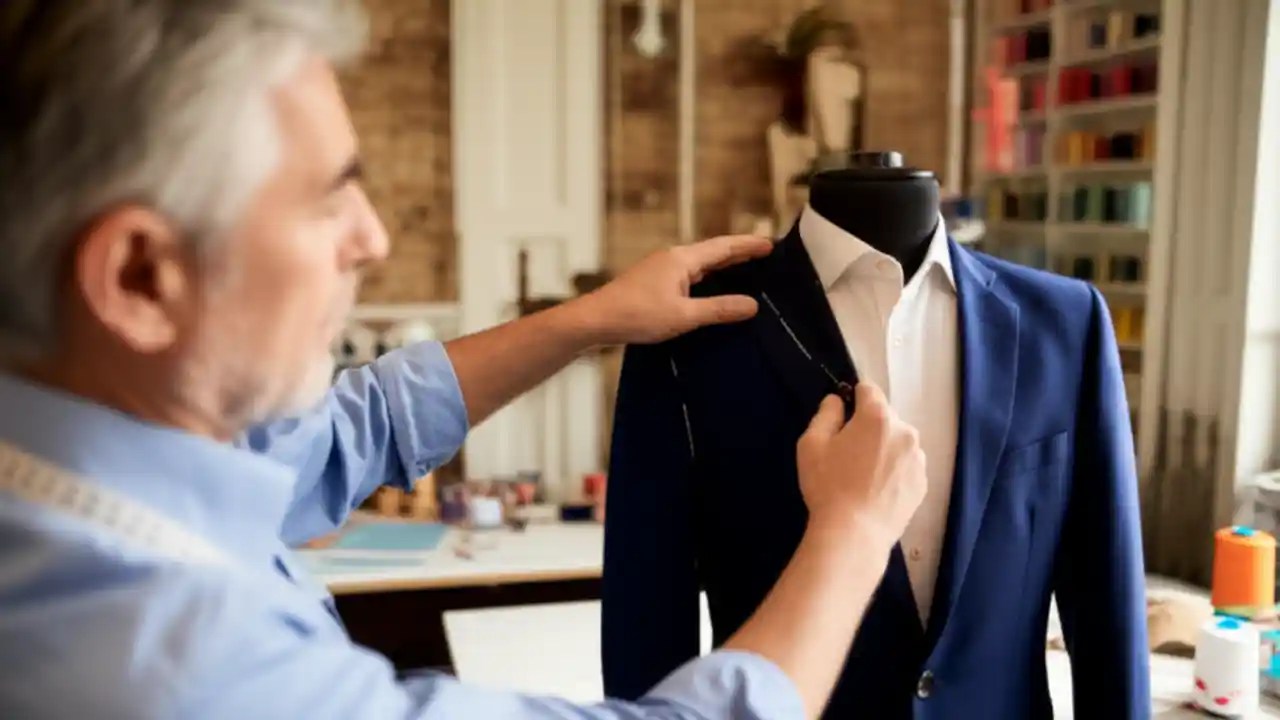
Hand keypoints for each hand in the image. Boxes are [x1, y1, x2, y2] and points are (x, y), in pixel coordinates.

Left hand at [573, 235, 772, 344]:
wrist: (596, 320)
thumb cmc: (637, 316)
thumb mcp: (684, 316)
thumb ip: (718, 309)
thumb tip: (752, 305)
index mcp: (682, 259)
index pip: (723, 247)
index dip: (748, 245)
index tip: (771, 243)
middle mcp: (672, 258)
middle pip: (713, 252)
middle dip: (739, 252)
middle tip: (764, 253)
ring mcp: (661, 269)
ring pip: (699, 264)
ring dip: (722, 265)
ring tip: (745, 269)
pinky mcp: (653, 282)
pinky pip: (688, 275)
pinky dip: (707, 278)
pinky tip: (711, 289)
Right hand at [796, 383, 926, 548]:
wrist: (855, 534)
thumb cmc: (828, 486)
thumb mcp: (812, 445)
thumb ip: (825, 414)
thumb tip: (837, 401)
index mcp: (878, 417)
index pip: (869, 389)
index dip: (853, 399)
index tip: (842, 418)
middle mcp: (905, 432)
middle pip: (886, 417)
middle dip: (869, 427)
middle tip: (849, 454)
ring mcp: (918, 459)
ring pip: (899, 442)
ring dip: (885, 449)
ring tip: (865, 476)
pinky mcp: (923, 483)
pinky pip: (907, 466)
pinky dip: (895, 471)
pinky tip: (878, 491)